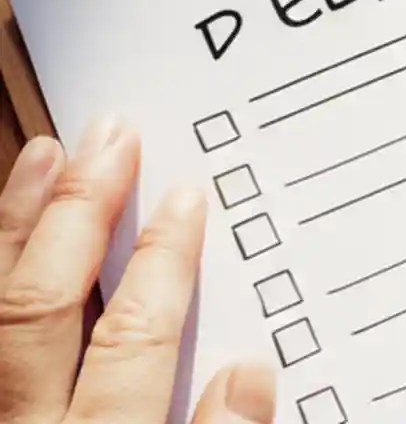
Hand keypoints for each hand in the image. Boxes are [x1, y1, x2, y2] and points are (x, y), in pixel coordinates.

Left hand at [0, 118, 276, 422]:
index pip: (132, 337)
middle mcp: (27, 422)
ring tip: (45, 157)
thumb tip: (250, 376)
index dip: (163, 262)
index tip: (187, 199)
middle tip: (112, 142)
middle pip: (44, 305)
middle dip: (80, 213)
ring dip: (19, 226)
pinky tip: (9, 235)